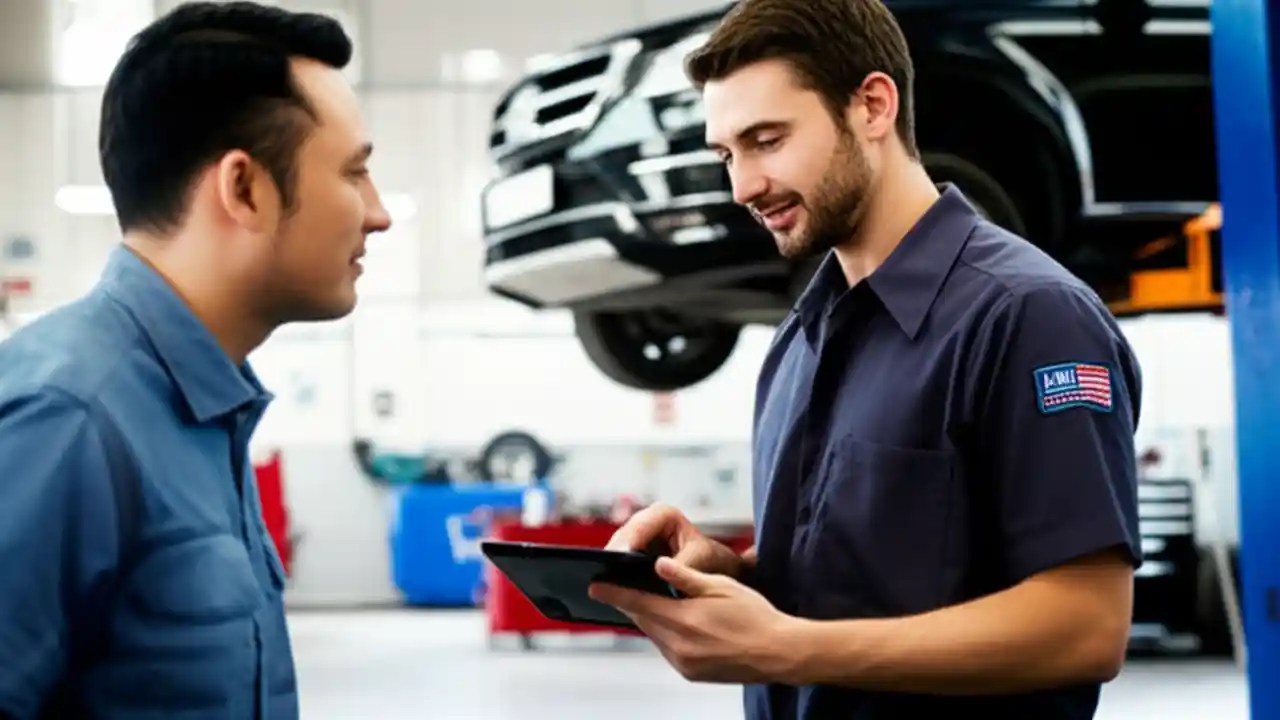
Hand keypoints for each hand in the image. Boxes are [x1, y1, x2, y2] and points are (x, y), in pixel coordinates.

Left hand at [589, 556, 800, 683]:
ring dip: (654, 619)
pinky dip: (668, 635)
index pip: (638, 603)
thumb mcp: (720, 586)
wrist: (778, 652)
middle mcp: (679, 645)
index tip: (595, 587)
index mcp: (684, 620)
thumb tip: (657, 565)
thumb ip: (684, 577)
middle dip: (636, 603)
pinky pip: (668, 649)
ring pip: (655, 635)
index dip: (613, 593)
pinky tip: (681, 623)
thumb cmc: (754, 616)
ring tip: (662, 603)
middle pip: (644, 620)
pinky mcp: (691, 673)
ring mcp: (684, 663)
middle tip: (630, 587)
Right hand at [607, 503, 745, 577]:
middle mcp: (646, 523)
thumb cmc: (710, 559)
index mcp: (663, 515)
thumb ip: (682, 567)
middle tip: (603, 573)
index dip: (628, 542)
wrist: (714, 568)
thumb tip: (662, 576)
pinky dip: (615, 576)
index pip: (640, 526)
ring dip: (610, 567)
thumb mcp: (700, 560)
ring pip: (616, 552)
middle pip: (622, 539)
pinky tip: (611, 590)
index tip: (620, 556)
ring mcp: (636, 539)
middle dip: (613, 556)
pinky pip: (618, 564)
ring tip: (603, 584)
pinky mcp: (631, 555)